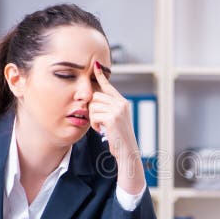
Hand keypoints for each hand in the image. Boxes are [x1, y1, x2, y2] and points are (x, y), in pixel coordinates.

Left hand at [90, 61, 145, 194]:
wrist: (127, 152)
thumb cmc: (119, 138)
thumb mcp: (115, 120)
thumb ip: (108, 108)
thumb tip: (95, 99)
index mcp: (122, 102)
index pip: (109, 86)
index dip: (100, 76)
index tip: (95, 66)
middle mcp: (121, 103)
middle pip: (95, 96)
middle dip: (92, 109)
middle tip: (98, 121)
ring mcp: (118, 110)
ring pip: (93, 106)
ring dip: (93, 118)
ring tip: (101, 127)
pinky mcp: (113, 117)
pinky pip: (94, 115)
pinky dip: (95, 124)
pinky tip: (102, 131)